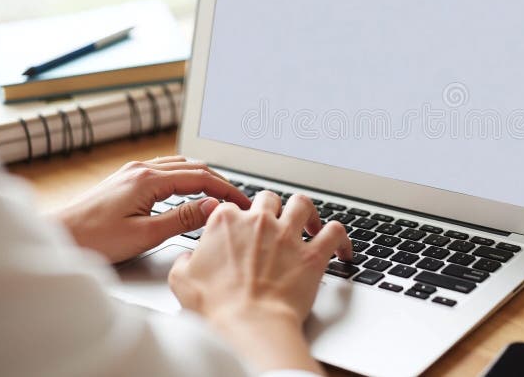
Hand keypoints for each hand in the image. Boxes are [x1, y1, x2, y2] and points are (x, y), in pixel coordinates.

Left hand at [54, 156, 250, 262]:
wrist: (57, 236)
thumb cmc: (93, 239)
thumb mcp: (144, 234)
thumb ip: (182, 218)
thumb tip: (214, 206)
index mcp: (148, 179)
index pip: (201, 178)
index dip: (227, 189)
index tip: (244, 202)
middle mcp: (141, 169)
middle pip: (193, 167)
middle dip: (220, 183)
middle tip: (238, 201)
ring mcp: (132, 171)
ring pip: (180, 166)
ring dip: (203, 178)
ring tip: (220, 196)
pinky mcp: (126, 179)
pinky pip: (165, 170)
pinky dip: (185, 177)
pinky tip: (189, 190)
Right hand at [168, 191, 351, 373]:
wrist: (250, 325)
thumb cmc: (217, 307)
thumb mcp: (182, 281)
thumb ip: (186, 261)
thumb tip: (190, 258)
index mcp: (226, 222)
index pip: (231, 206)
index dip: (236, 218)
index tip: (239, 229)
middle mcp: (259, 222)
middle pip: (269, 198)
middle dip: (271, 207)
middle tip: (274, 222)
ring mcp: (288, 235)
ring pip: (303, 204)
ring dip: (306, 211)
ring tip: (308, 221)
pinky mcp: (313, 254)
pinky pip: (335, 231)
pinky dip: (341, 237)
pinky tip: (341, 246)